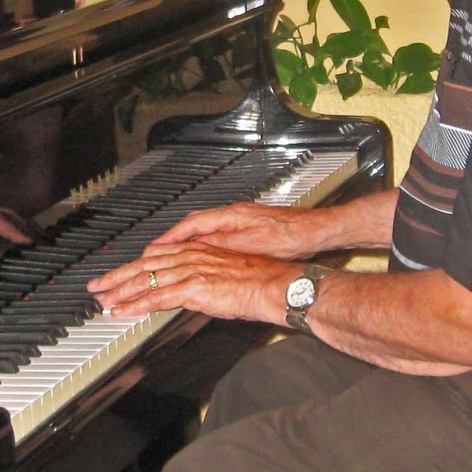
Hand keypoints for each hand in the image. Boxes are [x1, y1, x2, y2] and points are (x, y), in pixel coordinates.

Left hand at [87, 238, 297, 324]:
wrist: (273, 284)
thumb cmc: (259, 280)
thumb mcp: (225, 272)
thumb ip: (204, 278)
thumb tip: (193, 290)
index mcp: (197, 250)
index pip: (156, 256)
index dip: (134, 266)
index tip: (120, 275)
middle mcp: (189, 256)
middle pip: (143, 265)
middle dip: (117, 277)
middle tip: (97, 286)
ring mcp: (189, 271)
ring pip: (144, 280)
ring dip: (119, 292)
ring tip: (102, 301)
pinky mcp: (193, 288)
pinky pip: (156, 298)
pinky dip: (135, 305)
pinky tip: (121, 311)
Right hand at [155, 201, 326, 258]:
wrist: (316, 231)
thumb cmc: (293, 235)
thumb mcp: (254, 243)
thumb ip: (226, 244)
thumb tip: (200, 247)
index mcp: (232, 215)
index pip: (192, 224)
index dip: (171, 236)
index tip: (156, 248)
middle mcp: (234, 215)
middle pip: (194, 226)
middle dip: (173, 239)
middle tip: (155, 253)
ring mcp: (241, 221)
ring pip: (204, 231)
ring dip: (187, 243)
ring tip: (171, 256)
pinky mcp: (249, 230)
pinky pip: (216, 236)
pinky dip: (203, 246)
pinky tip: (202, 256)